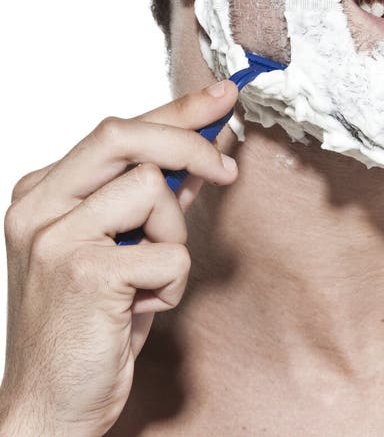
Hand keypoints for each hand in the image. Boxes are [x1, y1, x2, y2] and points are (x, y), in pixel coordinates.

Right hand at [0, 81, 237, 435]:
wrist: (50, 406)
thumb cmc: (88, 325)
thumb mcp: (122, 245)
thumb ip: (154, 194)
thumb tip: (205, 147)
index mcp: (42, 192)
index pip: (117, 129)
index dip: (178, 109)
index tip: (222, 96)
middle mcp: (39, 206)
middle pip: (126, 135)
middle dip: (188, 145)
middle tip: (226, 168)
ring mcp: (55, 237)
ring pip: (154, 189)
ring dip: (173, 237)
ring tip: (146, 281)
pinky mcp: (84, 271)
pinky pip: (169, 250)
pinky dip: (173, 282)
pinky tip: (141, 310)